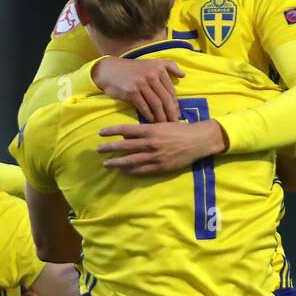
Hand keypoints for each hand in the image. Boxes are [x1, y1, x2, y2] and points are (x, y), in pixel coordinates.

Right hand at [92, 57, 185, 122]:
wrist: (110, 70)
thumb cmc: (132, 69)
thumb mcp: (152, 62)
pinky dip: (149, 116)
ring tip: (164, 126)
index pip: (171, 90)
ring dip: (161, 117)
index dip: (175, 104)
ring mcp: (141, 83)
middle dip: (172, 113)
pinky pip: (144, 107)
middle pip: (166, 99)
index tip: (178, 115)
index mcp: (159, 68)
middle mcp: (152, 75)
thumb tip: (183, 75)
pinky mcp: (132, 92)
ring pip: (156, 104)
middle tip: (175, 124)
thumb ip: (169, 66)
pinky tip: (152, 122)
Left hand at [96, 119, 228, 174]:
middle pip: (125, 146)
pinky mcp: (160, 167)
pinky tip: (122, 171)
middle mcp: (150, 143)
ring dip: (117, 162)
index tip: (101, 133)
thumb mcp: (162, 124)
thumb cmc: (179, 130)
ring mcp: (155, 156)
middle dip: (110, 148)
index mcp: (151, 130)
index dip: (112, 131)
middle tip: (98, 149)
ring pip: (131, 160)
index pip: (126, 130)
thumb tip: (128, 134)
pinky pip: (141, 170)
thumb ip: (145, 129)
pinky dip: (130, 171)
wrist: (197, 141)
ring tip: (106, 164)